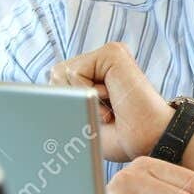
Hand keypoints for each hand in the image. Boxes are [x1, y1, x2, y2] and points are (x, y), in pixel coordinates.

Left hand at [50, 40, 170, 161]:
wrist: (149, 140)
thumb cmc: (121, 136)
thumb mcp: (83, 118)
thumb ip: (64, 100)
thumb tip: (45, 87)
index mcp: (94, 74)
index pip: (55, 85)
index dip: (68, 106)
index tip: (98, 119)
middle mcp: (101, 61)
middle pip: (54, 76)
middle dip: (72, 101)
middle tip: (105, 112)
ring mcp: (108, 55)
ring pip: (62, 73)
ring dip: (83, 98)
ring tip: (109, 106)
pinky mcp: (112, 52)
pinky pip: (75, 72)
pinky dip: (89, 92)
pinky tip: (113, 97)